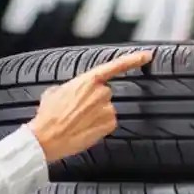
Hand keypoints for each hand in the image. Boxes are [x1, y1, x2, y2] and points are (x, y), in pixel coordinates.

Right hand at [26, 49, 153, 162]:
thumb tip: (72, 91)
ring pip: (106, 109)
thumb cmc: (48, 116)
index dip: (133, 60)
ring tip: (77, 122)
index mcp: (88, 81)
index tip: (147, 56)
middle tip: (76, 110)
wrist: (47, 138)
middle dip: (94, 100)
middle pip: (105, 92)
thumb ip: (71, 87)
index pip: (115, 66)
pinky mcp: (110, 124)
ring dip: (95, 114)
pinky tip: (84, 129)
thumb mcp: (54, 92)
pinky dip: (98, 126)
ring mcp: (107, 109)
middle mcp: (101, 92)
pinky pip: (108, 123)